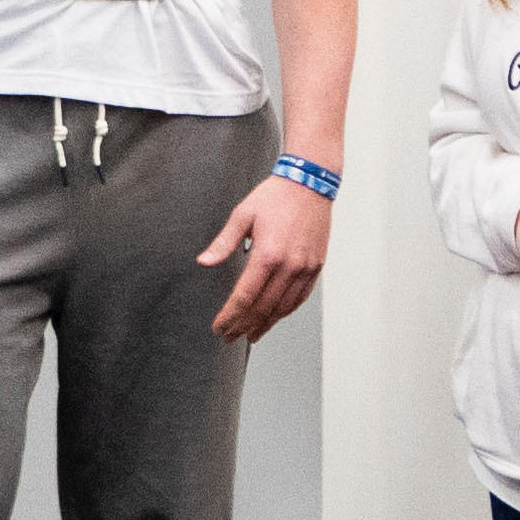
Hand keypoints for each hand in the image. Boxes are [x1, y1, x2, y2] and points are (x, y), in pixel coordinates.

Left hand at [196, 176, 329, 342]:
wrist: (310, 183)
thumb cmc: (275, 196)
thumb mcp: (242, 215)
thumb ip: (223, 243)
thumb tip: (204, 262)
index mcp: (267, 254)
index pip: (245, 297)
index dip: (230, 316)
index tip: (219, 327)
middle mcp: (289, 266)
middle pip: (262, 308)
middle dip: (243, 326)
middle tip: (229, 336)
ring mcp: (305, 269)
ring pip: (283, 308)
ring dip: (264, 325)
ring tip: (249, 335)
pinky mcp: (315, 267)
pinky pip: (300, 298)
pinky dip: (285, 312)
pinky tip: (274, 318)